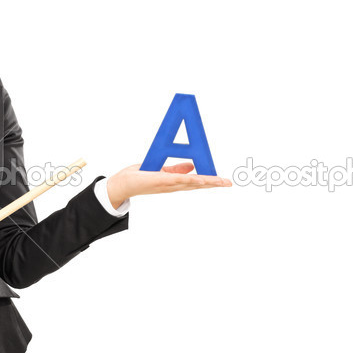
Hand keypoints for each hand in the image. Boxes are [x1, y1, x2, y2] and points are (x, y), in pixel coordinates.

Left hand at [105, 162, 231, 206]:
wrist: (123, 183)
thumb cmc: (139, 177)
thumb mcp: (161, 171)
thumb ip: (176, 169)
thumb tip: (192, 166)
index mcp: (174, 182)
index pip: (196, 182)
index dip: (211, 181)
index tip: (224, 181)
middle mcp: (174, 185)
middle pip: (198, 184)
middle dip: (214, 184)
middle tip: (230, 183)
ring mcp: (169, 184)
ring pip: (193, 183)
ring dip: (208, 182)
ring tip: (222, 182)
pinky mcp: (161, 181)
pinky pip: (179, 179)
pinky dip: (191, 180)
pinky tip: (203, 179)